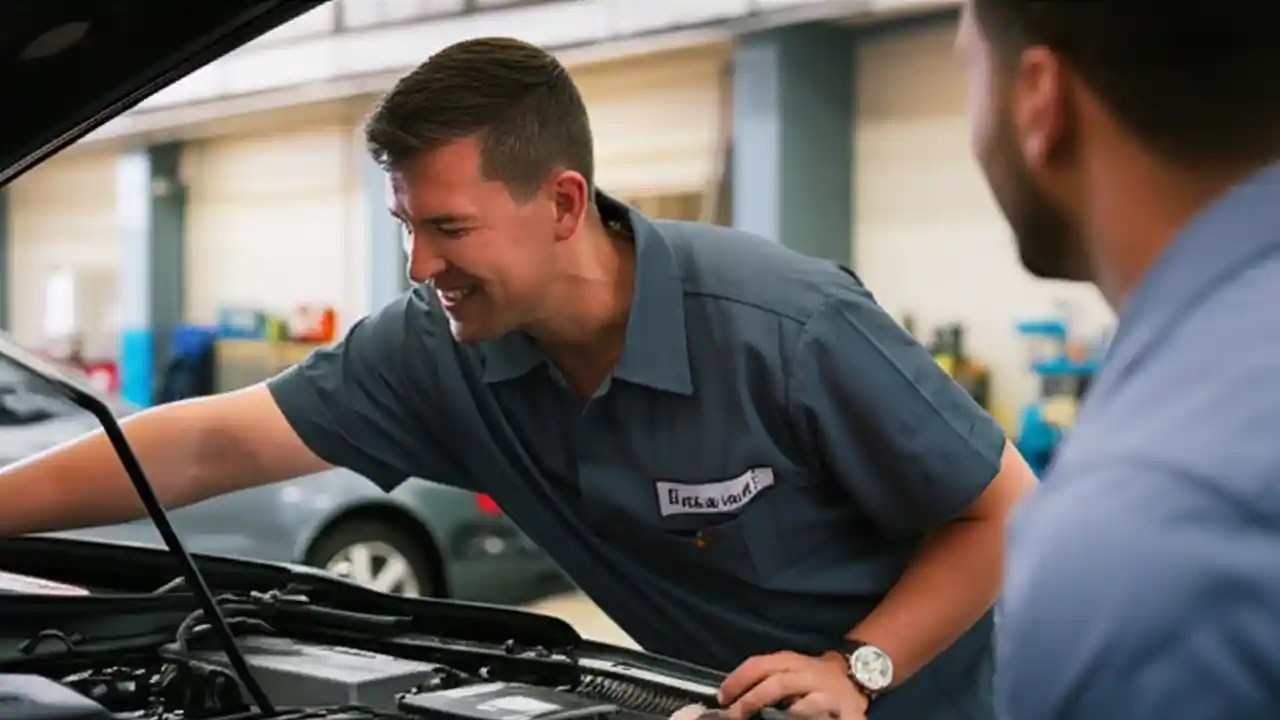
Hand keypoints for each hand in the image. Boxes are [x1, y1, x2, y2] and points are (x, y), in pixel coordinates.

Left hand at [718, 651, 868, 719]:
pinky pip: (820, 718)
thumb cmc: (811, 676)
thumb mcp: (789, 669)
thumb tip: (732, 696)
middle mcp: (807, 673)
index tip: (721, 698)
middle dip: (752, 701)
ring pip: (802, 706)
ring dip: (782, 716)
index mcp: (790, 661)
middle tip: (734, 716)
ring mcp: (827, 693)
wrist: (855, 675)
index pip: (759, 665)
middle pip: (777, 684)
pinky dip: (804, 719)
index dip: (737, 681)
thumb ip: (766, 679)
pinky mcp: (843, 711)